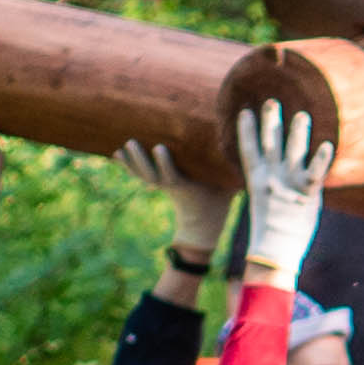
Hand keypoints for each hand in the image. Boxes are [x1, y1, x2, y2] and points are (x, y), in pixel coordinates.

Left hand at [117, 137, 239, 259]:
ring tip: (123, 145)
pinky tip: (117, 154)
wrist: (206, 221)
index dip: (164, 165)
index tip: (159, 149)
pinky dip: (128, 165)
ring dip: (131, 162)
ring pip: (143, 176)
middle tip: (131, 143)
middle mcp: (173, 186)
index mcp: (187, 188)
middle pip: (151, 176)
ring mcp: (164, 185)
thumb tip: (245, 143)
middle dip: (140, 160)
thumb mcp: (229, 184)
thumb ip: (233, 168)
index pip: (172, 177)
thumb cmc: (220, 197)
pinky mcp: (159, 183)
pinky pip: (140, 175)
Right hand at [235, 103, 327, 286]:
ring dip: (297, 133)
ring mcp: (289, 185)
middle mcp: (271, 178)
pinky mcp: (308, 194)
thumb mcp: (266, 203)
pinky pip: (315, 174)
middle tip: (272, 101)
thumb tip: (273, 177)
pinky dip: (321, 159)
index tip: (245, 111)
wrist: (275, 251)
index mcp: (257, 181)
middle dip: (270, 122)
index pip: (248, 150)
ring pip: (294, 153)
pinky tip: (328, 145)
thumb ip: (270, 185)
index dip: (246, 131)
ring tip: (302, 115)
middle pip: (270, 145)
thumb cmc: (271, 232)